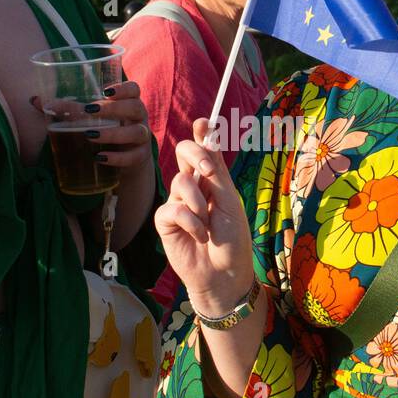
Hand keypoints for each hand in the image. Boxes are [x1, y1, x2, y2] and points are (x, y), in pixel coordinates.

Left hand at [30, 80, 151, 172]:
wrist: (127, 160)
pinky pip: (133, 157)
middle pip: (136, 107)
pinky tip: (100, 158)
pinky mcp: (139, 157)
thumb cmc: (106, 129)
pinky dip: (117, 158)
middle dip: (114, 108)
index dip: (123, 88)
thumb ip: (66, 109)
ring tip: (89, 135)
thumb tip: (36, 100)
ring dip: (113, 133)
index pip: (134, 89)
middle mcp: (138, 118)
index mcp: (128, 102)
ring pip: (136, 133)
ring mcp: (141, 138)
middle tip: (90, 110)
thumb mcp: (90, 119)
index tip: (104, 91)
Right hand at [153, 117, 253, 314]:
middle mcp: (192, 187)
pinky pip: (172, 207)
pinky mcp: (164, 221)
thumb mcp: (229, 202)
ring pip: (179, 181)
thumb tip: (209, 133)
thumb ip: (216, 171)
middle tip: (208, 172)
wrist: (224, 275)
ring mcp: (177, 202)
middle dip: (194, 155)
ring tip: (208, 225)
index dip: (201, 133)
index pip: (203, 149)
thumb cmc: (232, 240)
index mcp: (211, 180)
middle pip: (182, 152)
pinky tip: (199, 236)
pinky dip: (189, 221)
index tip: (204, 122)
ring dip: (198, 202)